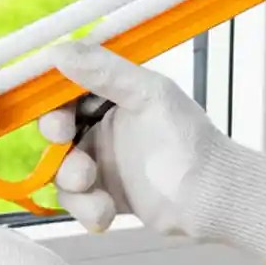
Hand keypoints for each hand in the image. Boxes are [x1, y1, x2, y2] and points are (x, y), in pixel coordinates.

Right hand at [38, 42, 265, 264]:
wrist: (214, 198)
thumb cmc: (188, 138)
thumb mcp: (147, 94)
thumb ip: (104, 71)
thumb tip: (57, 51)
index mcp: (110, 95)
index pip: (64, 91)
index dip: (51, 104)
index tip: (57, 121)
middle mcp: (101, 126)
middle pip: (55, 132)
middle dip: (57, 144)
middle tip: (69, 149)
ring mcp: (101, 161)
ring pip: (61, 169)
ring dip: (71, 180)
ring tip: (92, 186)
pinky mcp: (104, 195)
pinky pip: (77, 201)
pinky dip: (86, 208)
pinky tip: (105, 213)